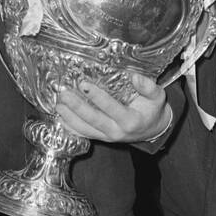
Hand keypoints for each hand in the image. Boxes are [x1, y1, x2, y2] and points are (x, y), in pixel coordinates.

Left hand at [55, 72, 169, 142]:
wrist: (153, 129)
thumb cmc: (153, 109)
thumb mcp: (157, 96)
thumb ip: (148, 86)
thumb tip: (134, 76)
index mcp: (131, 120)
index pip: (111, 108)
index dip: (97, 97)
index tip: (84, 84)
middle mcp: (117, 131)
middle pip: (94, 120)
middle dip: (77, 107)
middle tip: (64, 94)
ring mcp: (108, 137)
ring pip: (85, 129)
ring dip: (70, 117)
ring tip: (58, 104)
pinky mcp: (101, 138)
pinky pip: (84, 134)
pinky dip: (71, 127)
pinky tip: (60, 118)